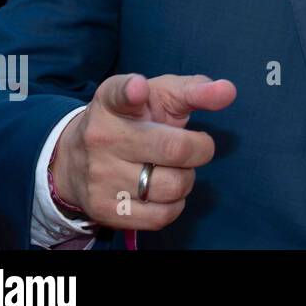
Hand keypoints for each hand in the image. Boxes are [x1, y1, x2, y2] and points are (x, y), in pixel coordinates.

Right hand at [51, 73, 235, 230]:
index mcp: (113, 102)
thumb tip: (227, 91)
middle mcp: (102, 137)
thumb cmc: (135, 119)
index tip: (139, 88)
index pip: (120, 94)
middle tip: (194, 146)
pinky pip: (161, 216)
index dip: (132, 91)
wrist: (77, 158)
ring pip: (173, 187)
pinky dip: (174, 205)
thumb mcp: (160, 95)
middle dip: (199, 149)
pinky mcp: (104, 209)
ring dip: (185, 178)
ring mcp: (100, 176)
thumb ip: (195, 90)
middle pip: (174, 150)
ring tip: (171, 168)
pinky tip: (163, 190)